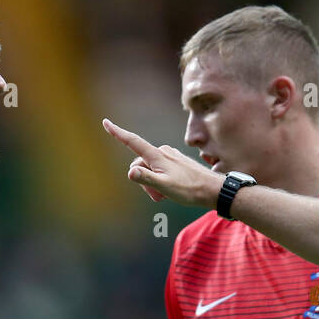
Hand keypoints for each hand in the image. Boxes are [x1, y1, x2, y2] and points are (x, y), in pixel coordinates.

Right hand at [102, 118, 223, 208]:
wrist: (213, 190)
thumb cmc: (189, 190)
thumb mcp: (164, 187)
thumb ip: (146, 179)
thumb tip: (130, 172)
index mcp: (157, 156)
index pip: (132, 142)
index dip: (117, 133)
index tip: (106, 122)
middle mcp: (163, 152)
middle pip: (140, 164)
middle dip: (143, 180)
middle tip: (158, 196)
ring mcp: (170, 156)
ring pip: (150, 168)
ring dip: (152, 183)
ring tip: (166, 194)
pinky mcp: (176, 161)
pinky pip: (160, 169)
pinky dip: (160, 181)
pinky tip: (172, 189)